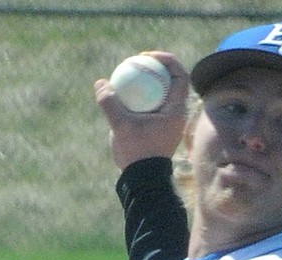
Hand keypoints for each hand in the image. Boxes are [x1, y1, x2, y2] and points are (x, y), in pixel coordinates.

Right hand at [94, 51, 189, 169]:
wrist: (143, 180)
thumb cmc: (137, 154)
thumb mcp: (121, 126)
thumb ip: (110, 103)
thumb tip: (101, 83)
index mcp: (177, 110)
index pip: (180, 75)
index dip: (166, 59)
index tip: (146, 56)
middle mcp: (176, 114)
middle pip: (170, 80)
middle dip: (154, 67)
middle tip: (135, 62)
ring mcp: (167, 121)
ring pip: (159, 93)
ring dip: (145, 82)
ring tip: (127, 76)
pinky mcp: (158, 128)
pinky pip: (150, 105)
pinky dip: (138, 97)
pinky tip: (121, 96)